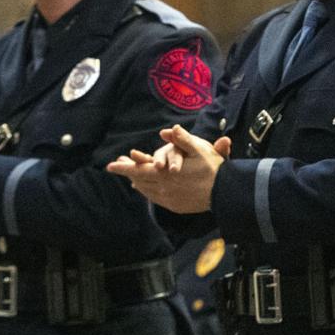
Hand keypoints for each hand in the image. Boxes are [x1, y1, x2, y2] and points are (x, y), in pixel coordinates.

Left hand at [106, 125, 228, 213]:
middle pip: (139, 180)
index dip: (123, 168)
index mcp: (166, 175)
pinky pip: (155, 198)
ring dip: (136, 181)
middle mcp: (164, 188)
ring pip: (146, 190)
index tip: (109, 166)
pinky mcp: (175, 205)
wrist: (225, 193)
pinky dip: (147, 191)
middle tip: (115, 167)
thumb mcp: (200, 149)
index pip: (138, 170)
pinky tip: (145, 187)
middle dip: (127, 172)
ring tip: (130, 176)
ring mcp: (169, 199)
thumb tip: (169, 129)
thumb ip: (183, 140)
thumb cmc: (213, 169)